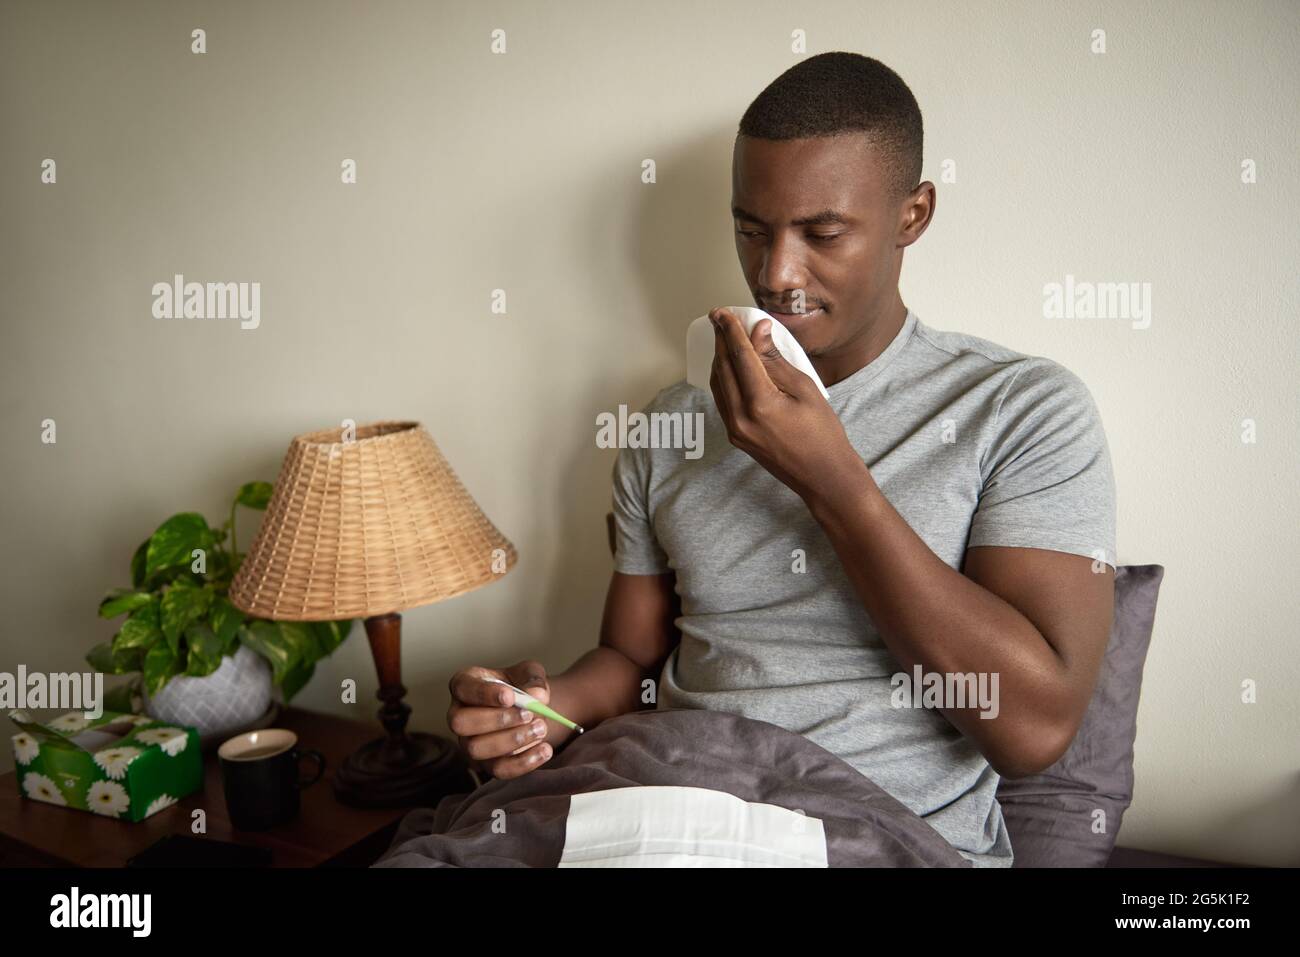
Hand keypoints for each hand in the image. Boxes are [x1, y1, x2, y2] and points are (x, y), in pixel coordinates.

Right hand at [447, 661, 554, 780]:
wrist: (530, 711)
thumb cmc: (521, 686)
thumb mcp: (529, 673)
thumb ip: (533, 680)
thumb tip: (537, 696)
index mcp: (464, 685)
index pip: (462, 688)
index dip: (484, 694)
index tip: (510, 696)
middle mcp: (459, 716)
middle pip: (461, 723)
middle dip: (497, 720)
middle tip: (529, 714)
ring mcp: (468, 743)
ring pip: (476, 749)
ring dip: (512, 740)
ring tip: (541, 729)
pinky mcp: (485, 765)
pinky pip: (498, 770)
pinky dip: (524, 762)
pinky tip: (544, 749)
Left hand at [708, 307, 862, 500]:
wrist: (824, 477)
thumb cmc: (823, 434)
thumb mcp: (805, 389)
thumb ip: (776, 360)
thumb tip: (759, 331)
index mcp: (760, 404)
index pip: (739, 356)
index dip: (731, 330)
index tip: (724, 311)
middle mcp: (740, 418)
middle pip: (722, 368)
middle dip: (720, 340)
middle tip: (721, 318)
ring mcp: (735, 430)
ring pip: (718, 385)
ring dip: (719, 358)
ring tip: (726, 337)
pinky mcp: (736, 437)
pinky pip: (723, 400)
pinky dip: (724, 378)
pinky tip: (732, 366)